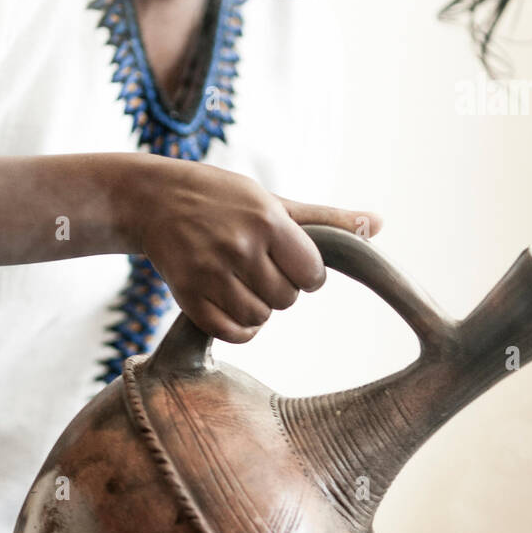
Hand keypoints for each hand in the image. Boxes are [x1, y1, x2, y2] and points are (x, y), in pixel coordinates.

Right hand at [127, 157, 381, 342]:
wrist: (153, 201)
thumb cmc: (223, 199)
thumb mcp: (273, 201)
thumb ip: (326, 220)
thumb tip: (379, 225)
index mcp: (267, 218)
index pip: (311, 274)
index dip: (305, 274)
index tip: (288, 263)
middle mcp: (241, 245)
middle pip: (287, 300)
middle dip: (279, 290)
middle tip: (258, 269)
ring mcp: (212, 273)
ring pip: (261, 319)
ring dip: (258, 310)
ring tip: (241, 284)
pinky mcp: (189, 297)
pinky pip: (234, 333)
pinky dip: (239, 329)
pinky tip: (232, 306)